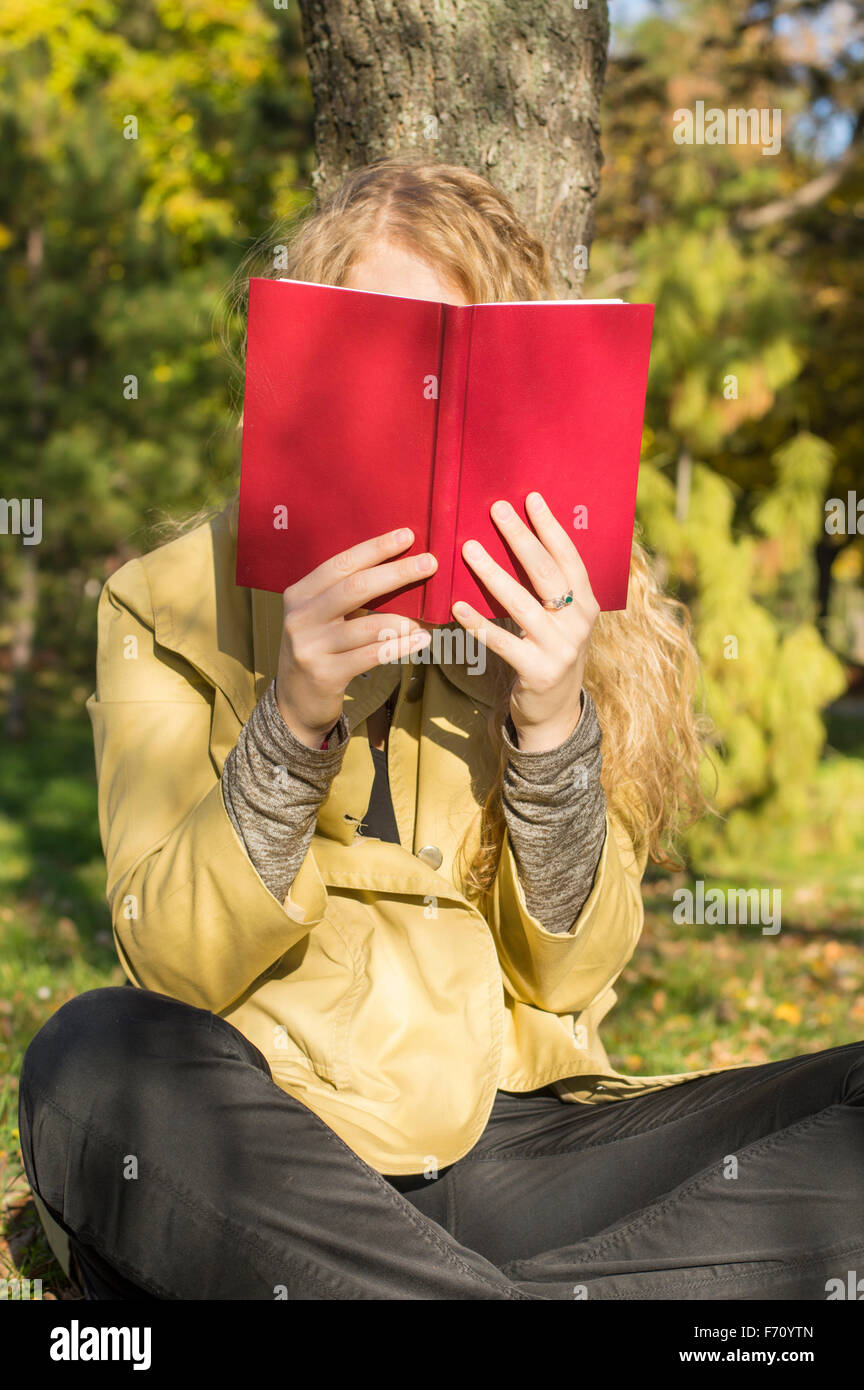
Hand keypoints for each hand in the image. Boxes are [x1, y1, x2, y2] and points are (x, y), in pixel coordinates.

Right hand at [275, 529, 434, 747]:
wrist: (296, 701)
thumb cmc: (320, 649)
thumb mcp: (321, 616)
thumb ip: (347, 594)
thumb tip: (400, 567)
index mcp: (300, 594)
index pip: (341, 563)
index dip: (375, 548)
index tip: (408, 536)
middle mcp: (300, 617)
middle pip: (355, 588)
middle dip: (396, 573)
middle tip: (429, 563)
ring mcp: (310, 647)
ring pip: (366, 626)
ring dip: (402, 620)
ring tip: (427, 617)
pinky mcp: (325, 674)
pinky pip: (371, 656)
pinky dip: (399, 647)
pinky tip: (421, 641)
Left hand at [451, 491, 599, 752]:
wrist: (554, 713)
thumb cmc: (549, 653)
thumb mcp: (561, 620)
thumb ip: (549, 588)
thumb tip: (519, 538)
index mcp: (587, 604)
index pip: (569, 558)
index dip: (550, 527)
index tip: (530, 498)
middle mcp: (579, 624)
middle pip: (547, 574)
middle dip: (520, 538)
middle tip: (496, 510)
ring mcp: (560, 649)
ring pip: (522, 605)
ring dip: (493, 574)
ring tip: (468, 548)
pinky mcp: (538, 673)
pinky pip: (502, 643)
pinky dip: (479, 624)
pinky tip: (457, 606)